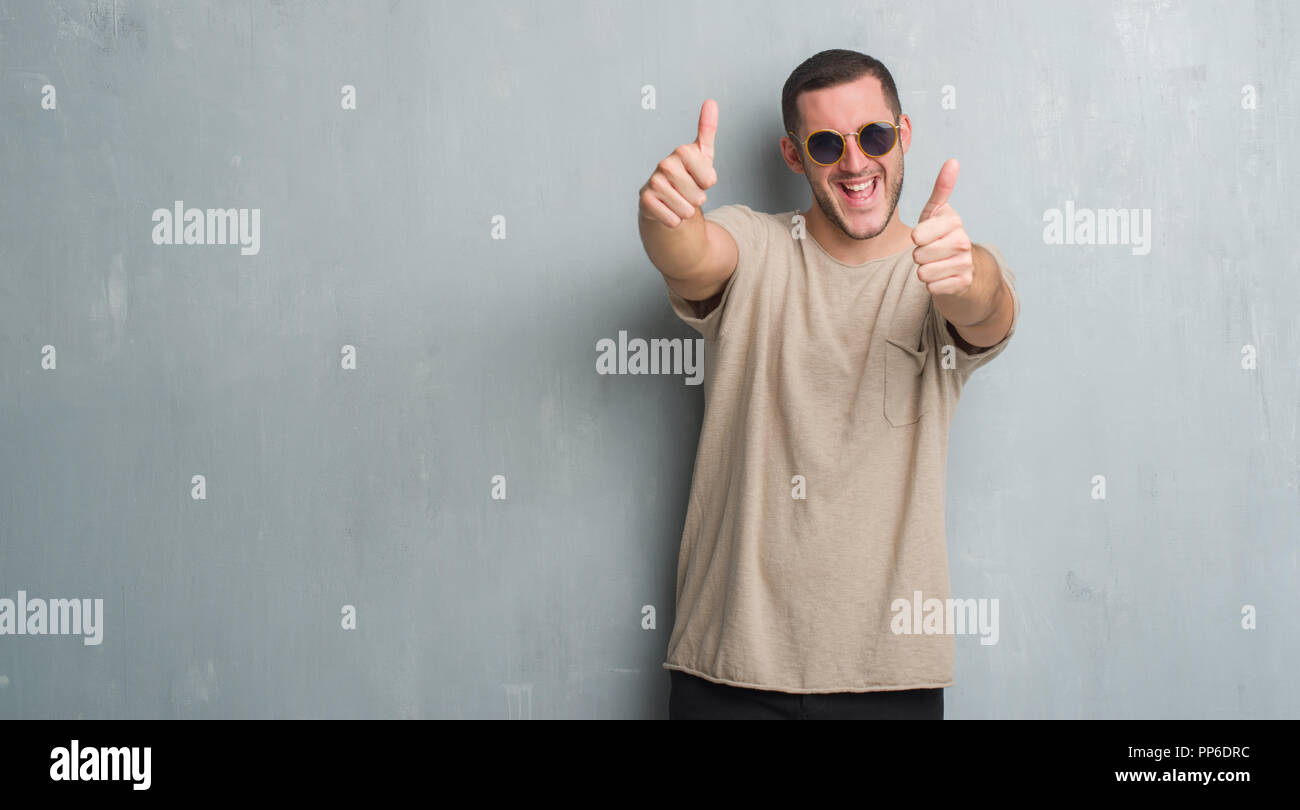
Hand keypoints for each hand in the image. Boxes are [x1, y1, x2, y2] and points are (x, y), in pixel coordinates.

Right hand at [638, 99, 718, 226]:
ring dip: (686, 211)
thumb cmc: (687, 175)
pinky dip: (674, 220)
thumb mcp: (702, 155)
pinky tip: (668, 209)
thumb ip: (707, 130)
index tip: (700, 178)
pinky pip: (673, 220)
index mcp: (682, 152)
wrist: (665, 198)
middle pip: (698, 197)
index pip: (710, 179)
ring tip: (678, 200)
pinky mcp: (645, 200)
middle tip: (687, 191)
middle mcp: (665, 164)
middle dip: (697, 199)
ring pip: (686, 210)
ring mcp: (653, 182)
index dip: (708, 184)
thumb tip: (711, 102)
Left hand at [911, 158, 973, 296]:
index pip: (917, 235)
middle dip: (919, 256)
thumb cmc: (941, 234)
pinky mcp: (963, 283)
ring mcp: (965, 263)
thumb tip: (953, 161)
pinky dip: (932, 284)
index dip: (916, 238)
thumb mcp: (937, 211)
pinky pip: (932, 287)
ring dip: (924, 270)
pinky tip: (942, 276)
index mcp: (954, 221)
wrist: (962, 265)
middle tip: (930, 251)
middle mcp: (963, 241)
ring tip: (936, 263)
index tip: (925, 235)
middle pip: (918, 255)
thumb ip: (941, 188)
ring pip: (923, 273)